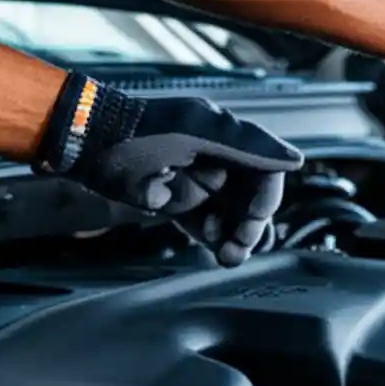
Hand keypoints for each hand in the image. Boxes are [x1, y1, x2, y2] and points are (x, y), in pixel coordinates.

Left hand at [35, 74, 302, 265]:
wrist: (88, 144)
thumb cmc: (140, 130)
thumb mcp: (199, 132)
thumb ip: (248, 146)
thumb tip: (296, 160)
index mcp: (229, 139)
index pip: (267, 171)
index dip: (268, 197)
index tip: (256, 216)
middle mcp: (219, 162)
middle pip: (253, 200)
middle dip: (252, 226)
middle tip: (240, 244)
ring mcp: (200, 185)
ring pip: (233, 218)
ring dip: (236, 239)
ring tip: (227, 255)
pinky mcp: (179, 205)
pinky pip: (207, 227)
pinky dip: (214, 240)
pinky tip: (213, 249)